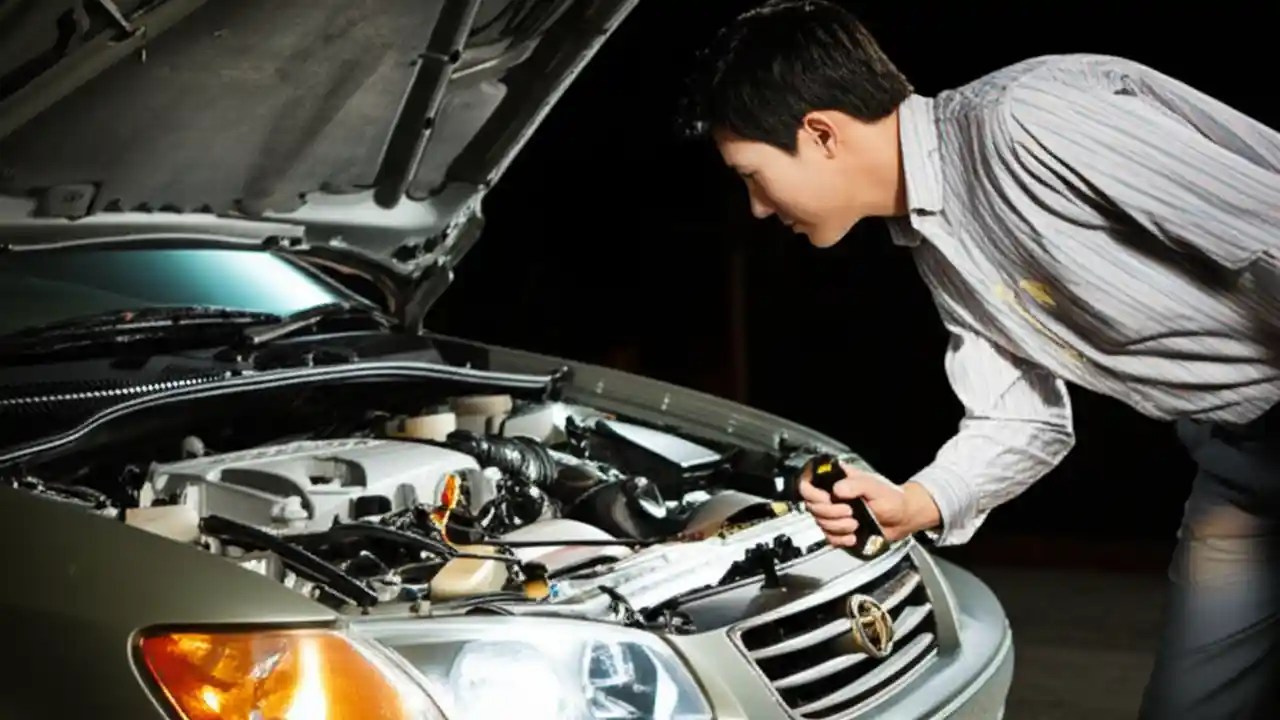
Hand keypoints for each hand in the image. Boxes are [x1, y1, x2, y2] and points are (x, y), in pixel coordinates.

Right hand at [797, 462, 939, 547]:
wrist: (902, 519)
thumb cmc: (892, 499)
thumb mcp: (876, 487)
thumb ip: (858, 485)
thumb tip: (838, 490)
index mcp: (838, 479)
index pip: (809, 480)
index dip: (812, 491)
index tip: (826, 499)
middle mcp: (832, 495)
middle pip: (812, 505)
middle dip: (831, 513)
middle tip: (850, 512)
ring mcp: (834, 513)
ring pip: (820, 522)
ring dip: (838, 526)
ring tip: (855, 524)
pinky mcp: (839, 529)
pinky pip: (828, 537)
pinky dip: (840, 539)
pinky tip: (853, 535)